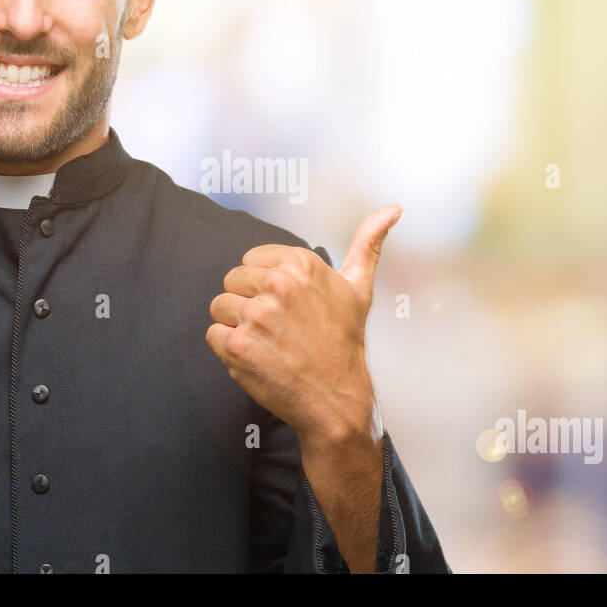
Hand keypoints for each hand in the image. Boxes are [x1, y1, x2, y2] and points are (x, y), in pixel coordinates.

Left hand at [206, 204, 401, 448]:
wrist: (336, 397)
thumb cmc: (344, 342)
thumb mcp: (359, 287)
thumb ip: (368, 243)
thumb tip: (393, 209)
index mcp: (300, 263)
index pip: (250, 261)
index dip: (264, 285)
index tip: (286, 307)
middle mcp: (277, 284)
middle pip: (232, 282)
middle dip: (248, 304)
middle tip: (277, 328)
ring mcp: (255, 316)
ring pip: (219, 307)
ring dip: (236, 326)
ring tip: (267, 342)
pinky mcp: (237, 345)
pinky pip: (213, 335)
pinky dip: (228, 349)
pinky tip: (257, 357)